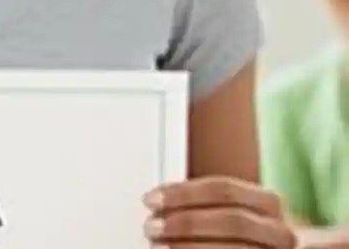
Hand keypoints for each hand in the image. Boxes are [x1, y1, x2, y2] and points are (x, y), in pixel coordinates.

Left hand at [142, 176, 295, 247]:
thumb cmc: (246, 237)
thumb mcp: (233, 215)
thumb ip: (203, 206)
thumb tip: (157, 201)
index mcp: (268, 204)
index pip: (224, 189)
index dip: (184, 193)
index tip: (151, 199)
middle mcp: (281, 230)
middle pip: (232, 221)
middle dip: (186, 223)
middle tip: (151, 226)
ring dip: (189, 247)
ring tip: (157, 246)